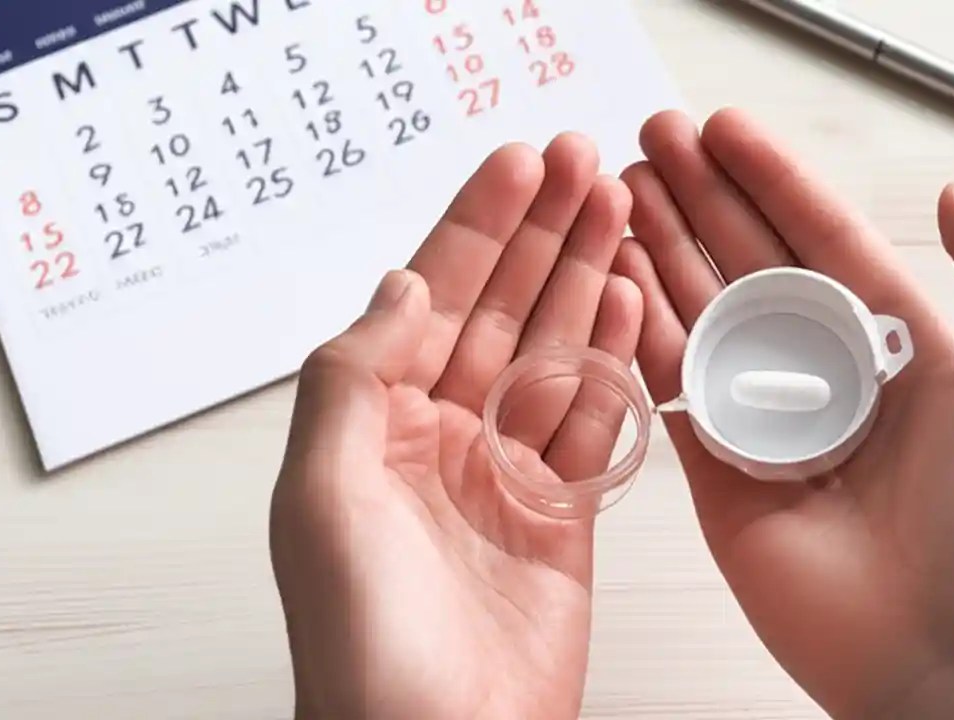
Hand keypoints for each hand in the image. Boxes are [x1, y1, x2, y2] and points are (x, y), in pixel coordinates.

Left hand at [269, 135, 639, 719]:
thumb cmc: (366, 648)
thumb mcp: (324, 497)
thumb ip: (353, 380)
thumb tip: (400, 288)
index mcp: (376, 425)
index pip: (433, 297)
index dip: (476, 225)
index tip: (517, 164)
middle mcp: (441, 437)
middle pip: (502, 309)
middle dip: (543, 233)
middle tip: (583, 165)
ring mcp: (506, 471)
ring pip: (554, 352)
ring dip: (586, 279)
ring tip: (617, 211)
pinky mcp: (563, 512)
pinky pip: (594, 417)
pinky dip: (615, 359)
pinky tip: (629, 305)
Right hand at [615, 109, 953, 718]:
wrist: (944, 649)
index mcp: (898, 346)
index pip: (822, 239)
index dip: (771, 180)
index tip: (721, 131)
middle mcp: (829, 378)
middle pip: (750, 268)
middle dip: (700, 203)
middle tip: (651, 146)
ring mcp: (770, 426)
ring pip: (703, 320)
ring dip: (660, 255)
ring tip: (618, 197)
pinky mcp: (723, 477)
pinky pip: (675, 393)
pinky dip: (641, 337)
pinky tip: (615, 283)